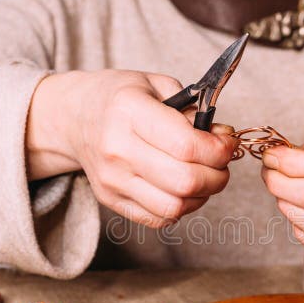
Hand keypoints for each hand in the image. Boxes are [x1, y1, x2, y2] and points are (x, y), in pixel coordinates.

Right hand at [26, 69, 237, 227]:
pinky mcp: (111, 200)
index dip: (220, 150)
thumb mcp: (157, 85)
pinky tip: (184, 189)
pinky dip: (182, 208)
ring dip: (203, 195)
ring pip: (174, 207)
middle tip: (221, 163)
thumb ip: (194, 111)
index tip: (228, 144)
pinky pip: (159, 218)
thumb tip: (224, 139)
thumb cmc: (121, 97)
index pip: (187, 146)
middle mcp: (117, 149)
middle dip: (218, 176)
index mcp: (129, 111)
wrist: (75, 117)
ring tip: (205, 176)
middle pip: (185, 182)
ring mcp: (112, 179)